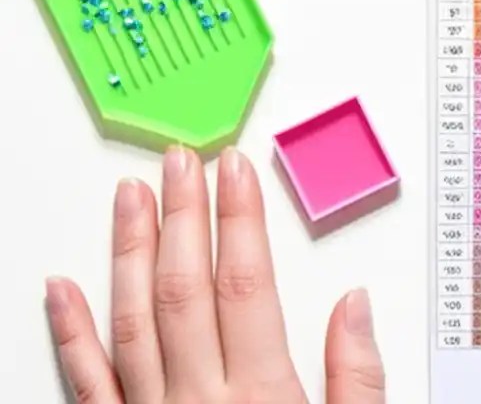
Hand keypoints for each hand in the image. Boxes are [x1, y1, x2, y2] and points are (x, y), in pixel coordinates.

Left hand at [44, 147, 385, 403]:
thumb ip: (359, 380)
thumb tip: (354, 304)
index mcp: (263, 400)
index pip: (246, 286)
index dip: (240, 220)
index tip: (237, 170)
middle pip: (187, 291)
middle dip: (185, 217)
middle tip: (183, 160)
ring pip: (133, 322)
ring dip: (130, 253)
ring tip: (131, 197)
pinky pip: (85, 385)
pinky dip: (71, 333)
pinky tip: (60, 288)